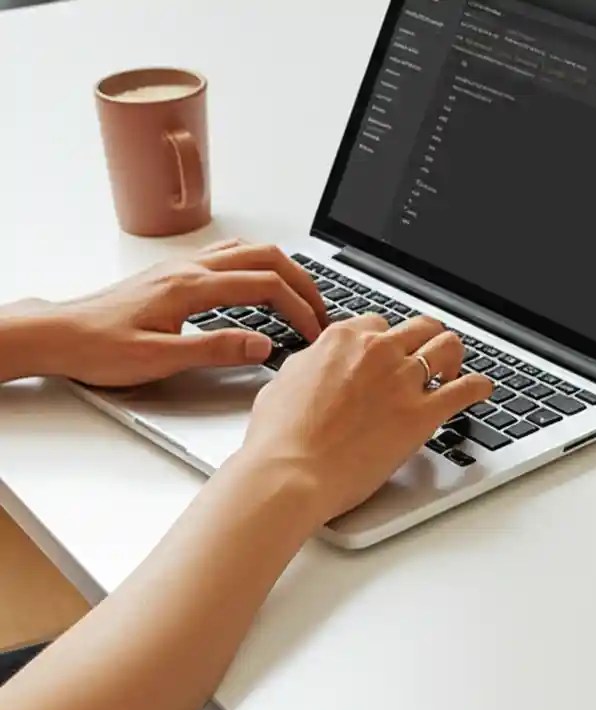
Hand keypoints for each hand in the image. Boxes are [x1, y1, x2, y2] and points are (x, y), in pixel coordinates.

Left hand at [14, 239, 327, 385]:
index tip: (312, 331)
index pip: (263, 285)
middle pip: (266, 257)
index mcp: (191, 287)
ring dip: (283, 270)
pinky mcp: (176, 272)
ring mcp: (183, 266)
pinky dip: (259, 266)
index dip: (297, 308)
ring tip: (300, 298)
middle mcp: (190, 268)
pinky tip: (261, 286)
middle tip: (320, 311)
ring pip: (250, 250)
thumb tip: (262, 344)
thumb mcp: (159, 359)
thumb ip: (215, 349)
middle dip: (302, 282)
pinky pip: (230, 255)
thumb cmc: (99, 347)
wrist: (59, 334)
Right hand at [237, 314, 492, 523]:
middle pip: (419, 328)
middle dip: (425, 341)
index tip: (390, 356)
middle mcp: (378, 352)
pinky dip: (478, 387)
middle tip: (427, 359)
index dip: (386, 342)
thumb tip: (320, 364)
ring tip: (452, 372)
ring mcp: (403, 380)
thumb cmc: (280, 437)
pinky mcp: (423, 414)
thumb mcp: (285, 382)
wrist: (290, 472)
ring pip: (447, 347)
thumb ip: (312, 365)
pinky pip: (466, 389)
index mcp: (343, 340)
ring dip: (453, 357)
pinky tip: (481, 390)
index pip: (378, 324)